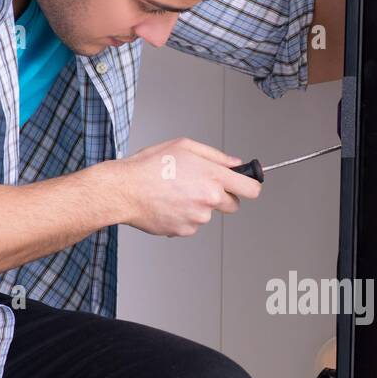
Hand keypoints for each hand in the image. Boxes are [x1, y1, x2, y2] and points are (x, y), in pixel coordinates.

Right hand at [115, 136, 260, 237]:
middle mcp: (209, 199)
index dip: (251, 187)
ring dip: (198, 206)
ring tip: (175, 193)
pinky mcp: (185, 231)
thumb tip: (234, 164)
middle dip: (223, 197)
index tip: (247, 186)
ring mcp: (198, 218)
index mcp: (213, 176)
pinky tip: (168, 204)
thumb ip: (215, 156)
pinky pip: (192, 224)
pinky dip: (184, 216)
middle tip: (200, 187)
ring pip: (209, 214)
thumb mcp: (184, 146)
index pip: (251, 189)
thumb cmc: (149, 166)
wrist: (125, 190)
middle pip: (233, 206)